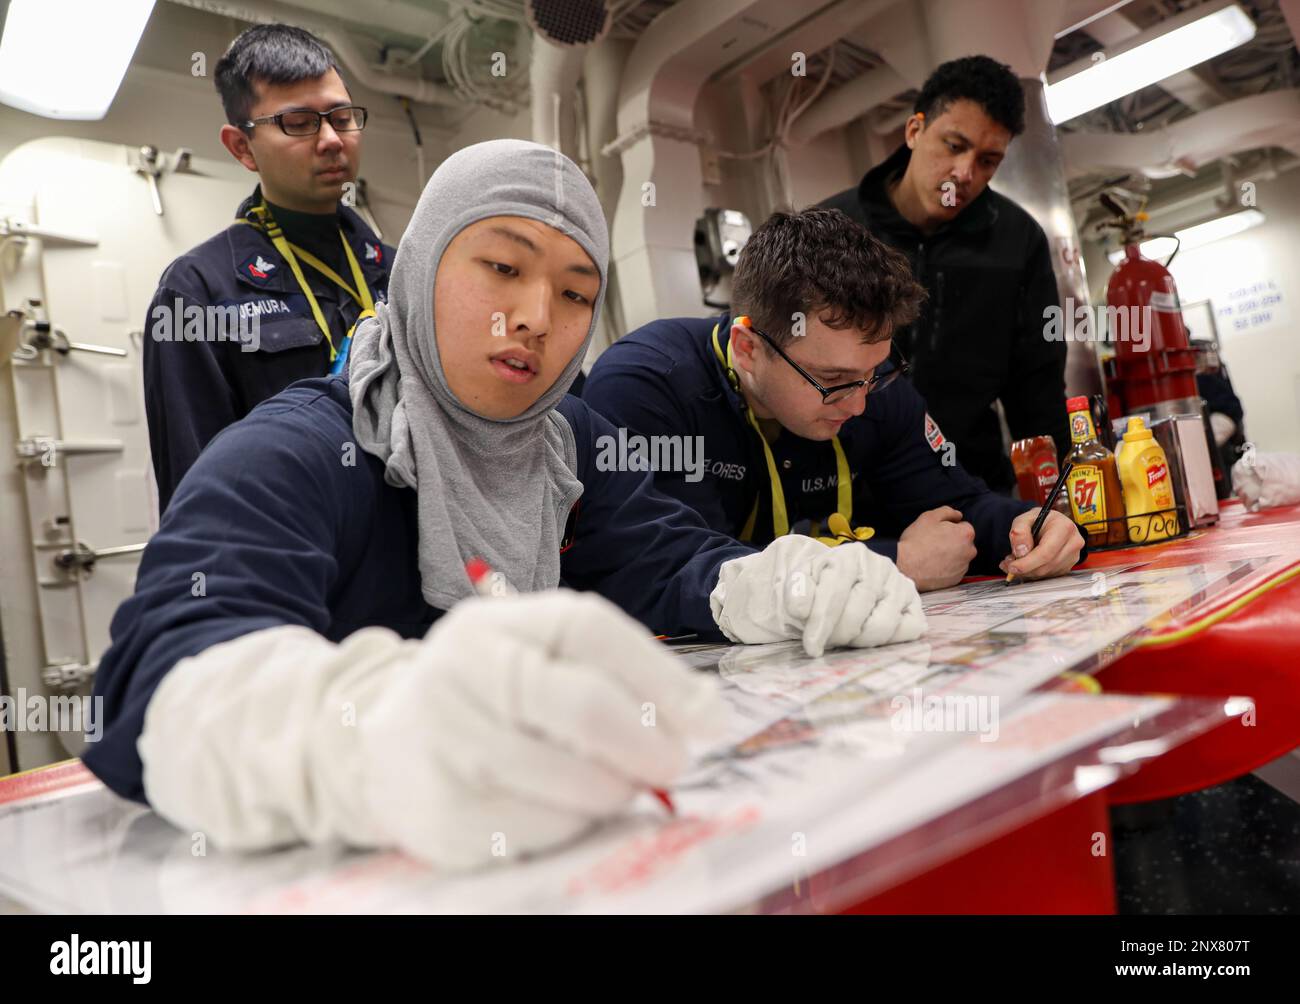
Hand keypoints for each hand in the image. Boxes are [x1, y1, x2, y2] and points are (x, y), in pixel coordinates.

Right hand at [360, 590, 726, 868]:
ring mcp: (447, 745)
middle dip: (650, 742)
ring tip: (618, 784)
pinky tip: (564, 808)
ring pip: (574, 778)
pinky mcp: (446, 814)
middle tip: (674, 762)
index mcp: (494, 625)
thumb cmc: (483, 699)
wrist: (381, 751)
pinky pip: (545, 828)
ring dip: (618, 789)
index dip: (660, 673)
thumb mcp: (530, 658)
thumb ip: (607, 671)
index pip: (589, 628)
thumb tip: (705, 713)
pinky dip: (575, 824)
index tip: (709, 715)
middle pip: (585, 706)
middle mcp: (461, 672)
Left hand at [710, 534, 925, 657]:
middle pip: (858, 613)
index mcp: (848, 556)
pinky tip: (869, 634)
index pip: (834, 595)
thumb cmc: (821, 584)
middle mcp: (879, 565)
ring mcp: (900, 582)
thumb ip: (796, 591)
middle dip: (838, 635)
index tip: (811, 648)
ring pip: (884, 625)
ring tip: (847, 636)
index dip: (821, 624)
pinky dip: (889, 639)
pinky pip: (909, 629)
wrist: (843, 581)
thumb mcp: (802, 581)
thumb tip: (801, 609)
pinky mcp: (915, 601)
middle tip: (827, 641)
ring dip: (861, 641)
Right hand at [895, 506, 976, 590]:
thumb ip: (948, 512)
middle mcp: (970, 552)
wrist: (905, 569)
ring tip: (931, 555)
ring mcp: (963, 567)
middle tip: (933, 543)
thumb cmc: (916, 542)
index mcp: (966, 534)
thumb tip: (958, 515)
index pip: (964, 526)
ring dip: (950, 555)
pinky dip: (946, 568)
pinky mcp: (956, 579)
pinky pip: (954, 570)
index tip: (938, 532)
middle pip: (963, 543)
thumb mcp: (929, 517)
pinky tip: (933, 566)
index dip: (950, 527)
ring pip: (959, 557)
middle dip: (952, 541)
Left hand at [998, 508, 1083, 580]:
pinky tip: (1026, 564)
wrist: (1053, 524)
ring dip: (1027, 572)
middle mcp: (1073, 543)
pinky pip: (1048, 575)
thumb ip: (1019, 531)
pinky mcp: (1068, 566)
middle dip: (1024, 569)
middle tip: (1009, 564)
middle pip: (1046, 566)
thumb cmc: (1040, 520)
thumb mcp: (1025, 518)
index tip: (1012, 567)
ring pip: (1046, 573)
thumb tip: (1021, 551)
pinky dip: (1034, 573)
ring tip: (1016, 561)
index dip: (1027, 563)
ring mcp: (1072, 556)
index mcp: (1064, 528)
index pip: (1046, 553)